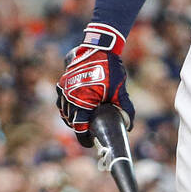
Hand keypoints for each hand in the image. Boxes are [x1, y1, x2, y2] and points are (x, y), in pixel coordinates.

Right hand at [55, 24, 134, 147]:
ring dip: (72, 117)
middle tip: (90, 132)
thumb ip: (125, 108)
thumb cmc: (111, 69)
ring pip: (64, 111)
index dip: (84, 138)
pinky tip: (77, 107)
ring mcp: (63, 89)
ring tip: (83, 121)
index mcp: (82, 102)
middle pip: (71, 121)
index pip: (79, 128)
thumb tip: (129, 126)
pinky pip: (61, 100)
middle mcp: (69, 97)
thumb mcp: (120, 90)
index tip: (90, 144)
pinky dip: (68, 106)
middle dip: (80, 128)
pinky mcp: (62, 82)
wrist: (99, 47)